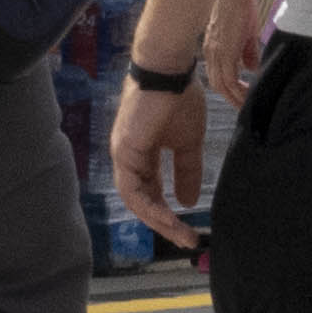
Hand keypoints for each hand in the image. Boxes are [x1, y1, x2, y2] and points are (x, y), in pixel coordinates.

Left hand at [108, 63, 212, 248]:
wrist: (170, 71)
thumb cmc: (179, 99)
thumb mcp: (188, 144)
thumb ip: (187, 171)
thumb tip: (188, 202)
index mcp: (142, 155)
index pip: (151, 192)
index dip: (167, 213)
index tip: (188, 230)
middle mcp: (129, 157)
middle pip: (141, 201)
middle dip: (164, 224)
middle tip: (186, 240)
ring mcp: (123, 154)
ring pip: (136, 200)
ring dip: (159, 221)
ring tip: (182, 235)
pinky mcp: (124, 150)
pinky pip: (133, 189)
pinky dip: (150, 207)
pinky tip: (168, 218)